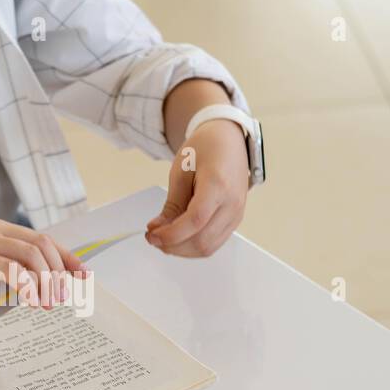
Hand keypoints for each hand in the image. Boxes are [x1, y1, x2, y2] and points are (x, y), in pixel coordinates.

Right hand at [0, 218, 91, 325]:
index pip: (45, 241)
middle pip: (42, 246)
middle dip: (58, 272)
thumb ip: (21, 276)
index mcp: (1, 232)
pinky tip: (31, 300)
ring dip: (46, 281)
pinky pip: (11, 270)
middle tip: (60, 298)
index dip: (68, 258)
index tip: (84, 276)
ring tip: (47, 303)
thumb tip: (56, 285)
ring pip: (31, 255)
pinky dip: (27, 286)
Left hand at [145, 119, 248, 257]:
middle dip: (173, 245)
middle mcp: (232, 203)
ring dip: (182, 250)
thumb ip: (171, 204)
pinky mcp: (234, 220)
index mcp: (218, 184)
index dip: (171, 234)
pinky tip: (178, 237)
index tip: (152, 235)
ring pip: (208, 248)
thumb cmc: (205, 148)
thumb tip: (157, 229)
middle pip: (202, 241)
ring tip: (163, 237)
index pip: (195, 221)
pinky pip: (213, 243)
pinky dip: (193, 246)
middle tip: (153, 237)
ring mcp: (236, 214)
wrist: (228, 140)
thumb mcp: (181, 171)